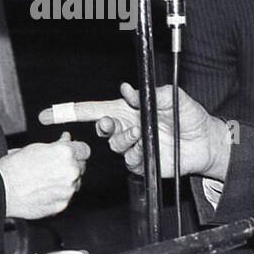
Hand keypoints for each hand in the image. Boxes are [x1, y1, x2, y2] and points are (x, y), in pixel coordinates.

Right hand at [0, 132, 89, 219]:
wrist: (0, 190)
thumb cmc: (13, 167)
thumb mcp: (35, 148)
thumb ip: (56, 145)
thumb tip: (67, 139)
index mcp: (65, 153)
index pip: (85, 150)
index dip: (77, 150)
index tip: (72, 152)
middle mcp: (70, 171)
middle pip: (81, 166)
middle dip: (71, 165)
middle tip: (53, 167)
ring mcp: (67, 190)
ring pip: (74, 183)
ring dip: (65, 181)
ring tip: (44, 180)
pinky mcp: (61, 205)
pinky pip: (65, 197)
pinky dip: (58, 194)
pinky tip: (43, 191)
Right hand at [38, 83, 230, 179]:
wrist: (205, 142)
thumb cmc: (189, 115)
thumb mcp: (173, 97)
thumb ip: (149, 93)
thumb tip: (126, 90)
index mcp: (128, 109)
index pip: (92, 110)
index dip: (69, 112)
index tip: (48, 115)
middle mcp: (127, 127)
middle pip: (101, 127)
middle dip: (104, 126)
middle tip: (113, 124)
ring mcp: (133, 146)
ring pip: (115, 145)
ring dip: (125, 139)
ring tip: (141, 135)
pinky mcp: (141, 163)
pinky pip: (129, 161)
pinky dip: (137, 154)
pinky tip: (149, 148)